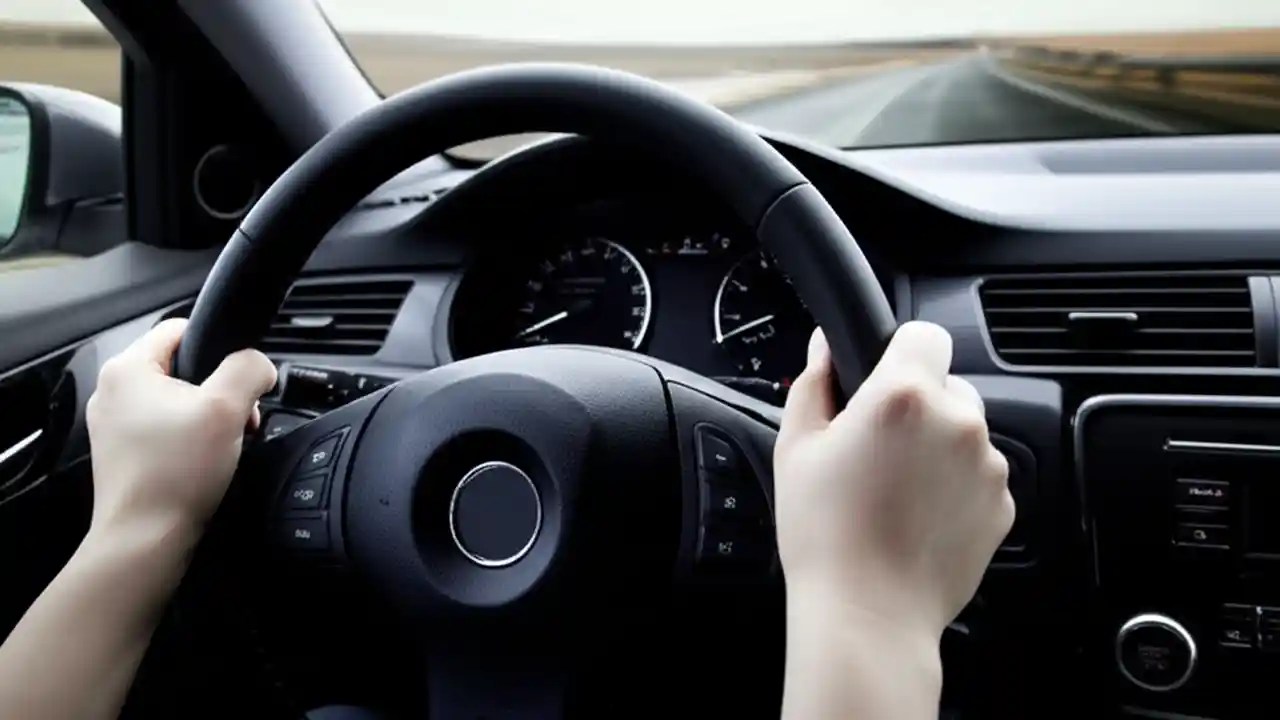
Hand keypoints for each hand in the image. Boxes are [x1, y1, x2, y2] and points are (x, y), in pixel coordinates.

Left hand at [86, 318, 276, 537]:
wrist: (146, 539)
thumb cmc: (177, 473)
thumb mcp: (227, 408)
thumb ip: (249, 369)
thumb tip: (259, 365)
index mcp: (128, 368)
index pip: (182, 328)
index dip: (222, 349)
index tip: (241, 382)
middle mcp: (113, 391)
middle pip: (183, 367)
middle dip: (221, 390)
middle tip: (238, 419)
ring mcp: (114, 424)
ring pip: (177, 399)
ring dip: (209, 415)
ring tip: (225, 443)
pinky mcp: (123, 452)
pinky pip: (166, 428)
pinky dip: (191, 437)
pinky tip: (205, 460)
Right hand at [774, 322, 1013, 641]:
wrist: (868, 614)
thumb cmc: (826, 537)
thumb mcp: (795, 448)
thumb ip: (814, 383)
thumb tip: (824, 348)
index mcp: (903, 398)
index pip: (923, 334)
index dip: (900, 350)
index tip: (883, 375)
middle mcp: (957, 424)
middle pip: (945, 385)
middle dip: (916, 406)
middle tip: (876, 449)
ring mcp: (987, 467)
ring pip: (964, 432)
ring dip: (937, 447)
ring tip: (894, 490)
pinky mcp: (1002, 505)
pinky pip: (978, 475)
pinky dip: (954, 486)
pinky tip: (916, 515)